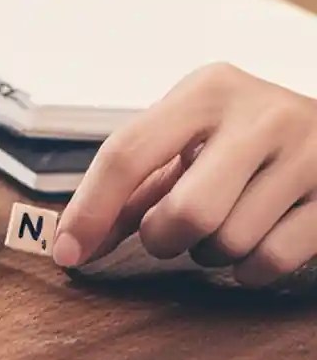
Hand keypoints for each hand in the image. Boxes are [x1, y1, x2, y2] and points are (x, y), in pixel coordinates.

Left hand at [53, 63, 316, 286]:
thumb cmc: (241, 142)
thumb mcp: (186, 144)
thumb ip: (129, 193)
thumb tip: (72, 245)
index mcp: (207, 90)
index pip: (128, 153)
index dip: (90, 210)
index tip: (67, 252)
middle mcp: (260, 114)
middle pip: (184, 212)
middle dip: (163, 238)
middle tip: (171, 231)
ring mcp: (308, 153)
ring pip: (229, 241)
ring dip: (210, 253)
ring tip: (224, 224)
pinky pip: (271, 260)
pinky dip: (249, 269)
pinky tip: (256, 242)